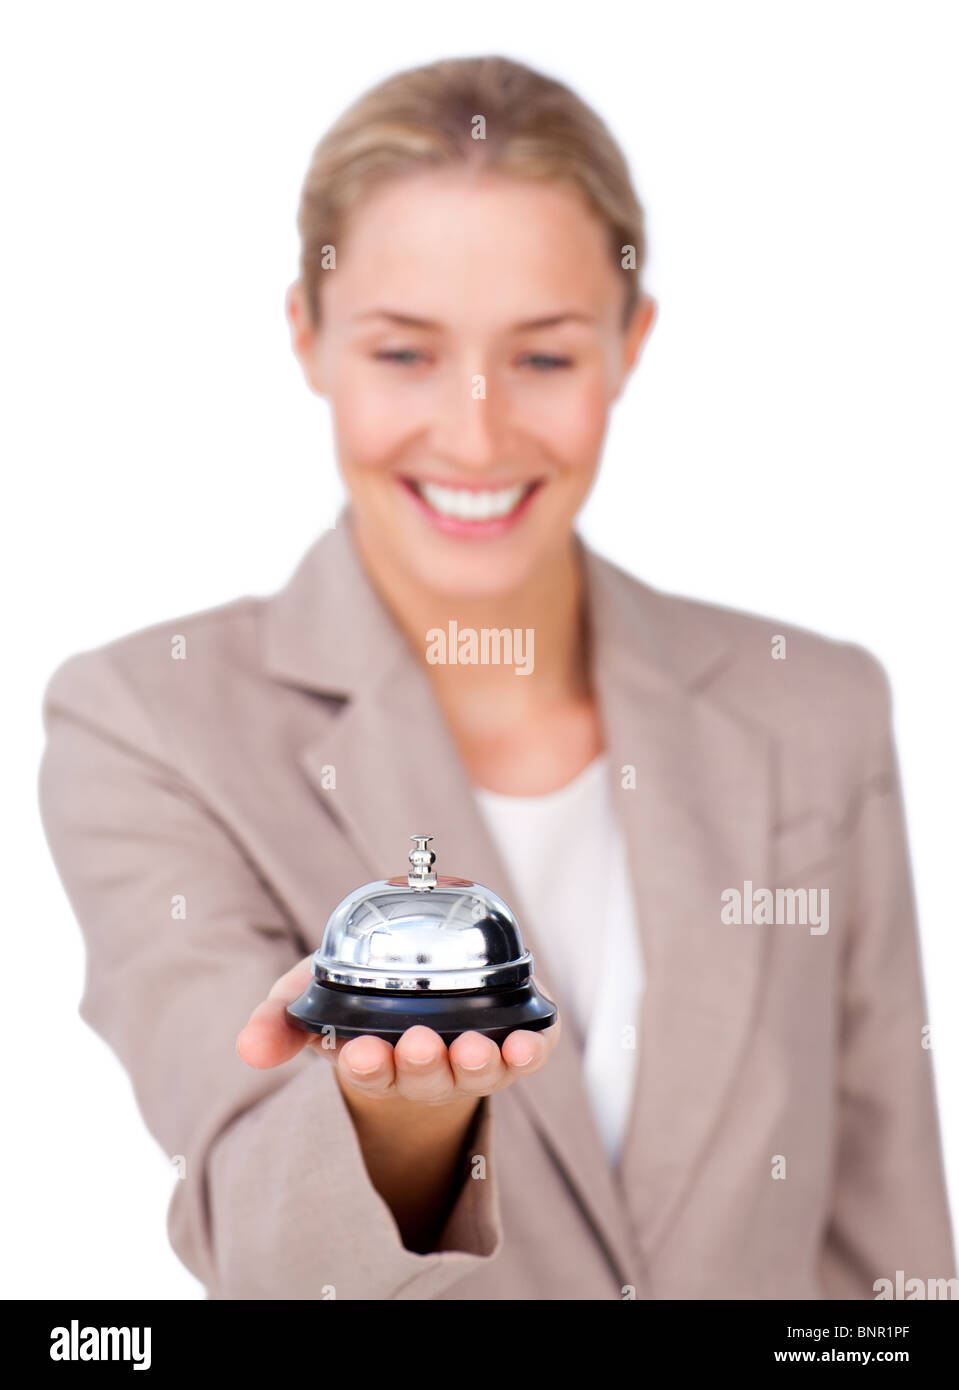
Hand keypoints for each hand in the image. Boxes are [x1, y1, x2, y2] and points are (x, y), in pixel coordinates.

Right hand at [236, 953, 559, 1107]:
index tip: (361, 1051)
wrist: (420, 998)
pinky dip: (530, 1052)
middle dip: (423, 1065)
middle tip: (420, 1044)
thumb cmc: (363, 1001)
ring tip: (477, 1047)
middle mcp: (427, 1070)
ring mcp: (472, 1060)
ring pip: (480, 1074)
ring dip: (479, 1064)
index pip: (370, 1071)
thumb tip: (248, 1049)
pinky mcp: (513, 1045)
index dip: (367, 1065)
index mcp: (377, 1063)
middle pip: (427, 1078)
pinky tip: (528, 1042)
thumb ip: (280, 1018)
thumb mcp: (314, 998)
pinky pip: (526, 1056)